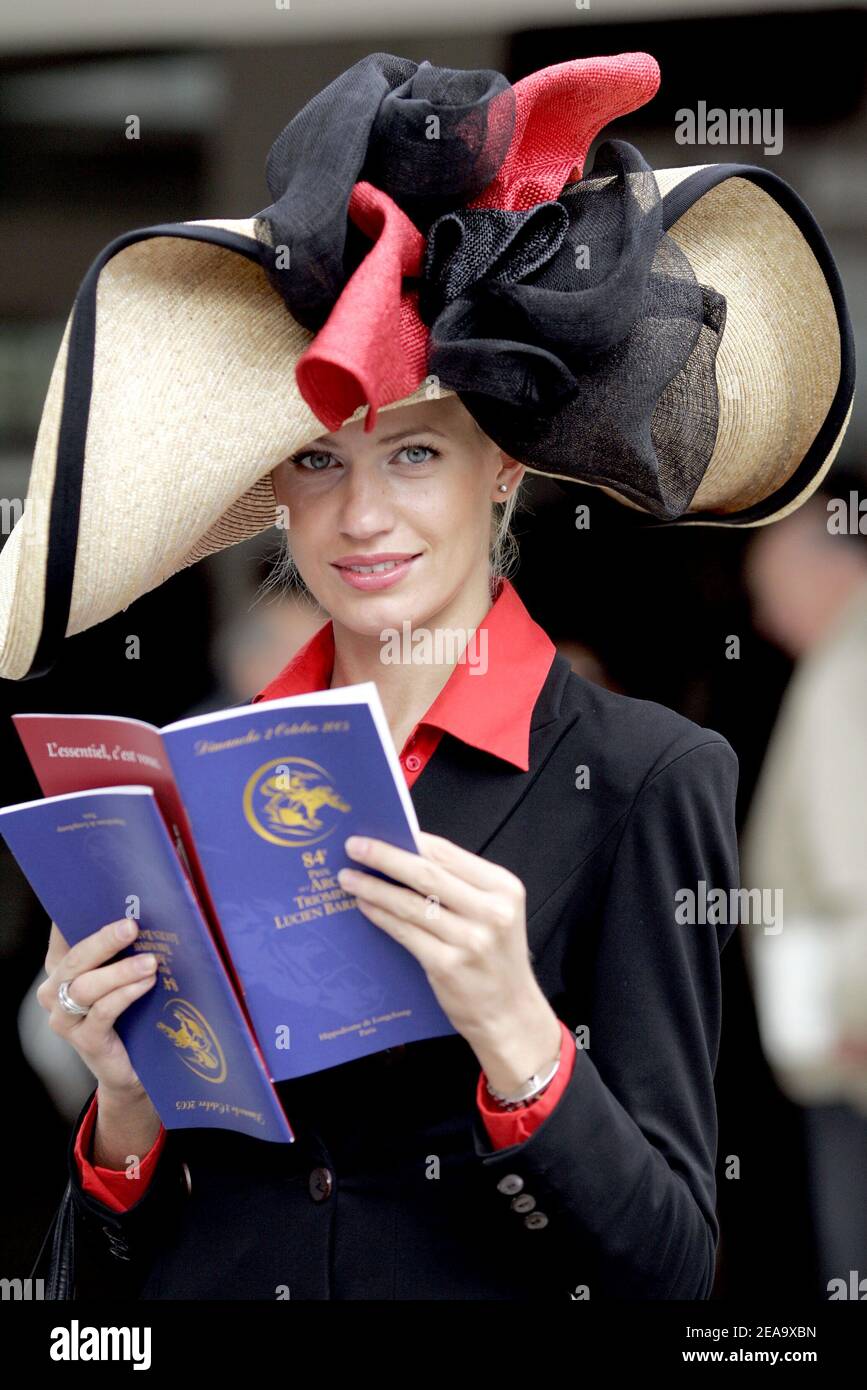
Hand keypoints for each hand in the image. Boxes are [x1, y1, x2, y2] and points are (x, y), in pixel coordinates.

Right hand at [37, 918, 159, 1100]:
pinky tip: (146, 984)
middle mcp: (54, 991)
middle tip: (131, 926)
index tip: (107, 898)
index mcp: (60, 966)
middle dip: (105, 941)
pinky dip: (125, 995)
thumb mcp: (120, 975)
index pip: (63, 934)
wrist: (130, 1066)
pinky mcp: (85, 1040)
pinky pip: (102, 1012)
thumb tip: (146, 913)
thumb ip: (122, 949)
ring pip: (86, 987)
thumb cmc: (128, 1011)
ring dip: (120, 971)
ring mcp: (65, 1019)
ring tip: (150, 962)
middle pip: (76, 959)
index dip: (79, 915)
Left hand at [337, 831, 560, 1090]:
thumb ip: (459, 885)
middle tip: (354, 846)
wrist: (510, 1014)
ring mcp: (470, 940)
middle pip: (427, 874)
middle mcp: (492, 911)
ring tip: (348, 877)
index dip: (410, 839)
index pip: (448, 853)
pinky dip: (381, 915)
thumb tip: (404, 853)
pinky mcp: (448, 966)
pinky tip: (364, 905)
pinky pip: (405, 932)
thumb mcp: (493, 913)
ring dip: (374, 887)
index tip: (380, 829)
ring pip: (410, 903)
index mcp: (503, 888)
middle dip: (385, 857)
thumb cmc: (495, 958)